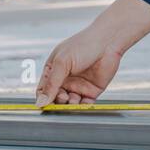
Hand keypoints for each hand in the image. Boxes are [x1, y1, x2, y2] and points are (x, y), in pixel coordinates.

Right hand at [34, 0, 149, 106]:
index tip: (44, 104)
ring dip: (69, 105)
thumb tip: (41, 102)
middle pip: (55, 99)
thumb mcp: (62, 62)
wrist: (108, 42)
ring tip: (73, 98)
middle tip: (63, 98)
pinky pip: (84, 104)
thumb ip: (52, 83)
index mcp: (54, 70)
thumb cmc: (84, 45)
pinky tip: (82, 104)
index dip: (42, 98)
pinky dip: (82, 107)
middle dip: (57, 102)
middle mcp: (65, 79)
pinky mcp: (91, 91)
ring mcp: (78, 86)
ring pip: (69, 103)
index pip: (43, 89)